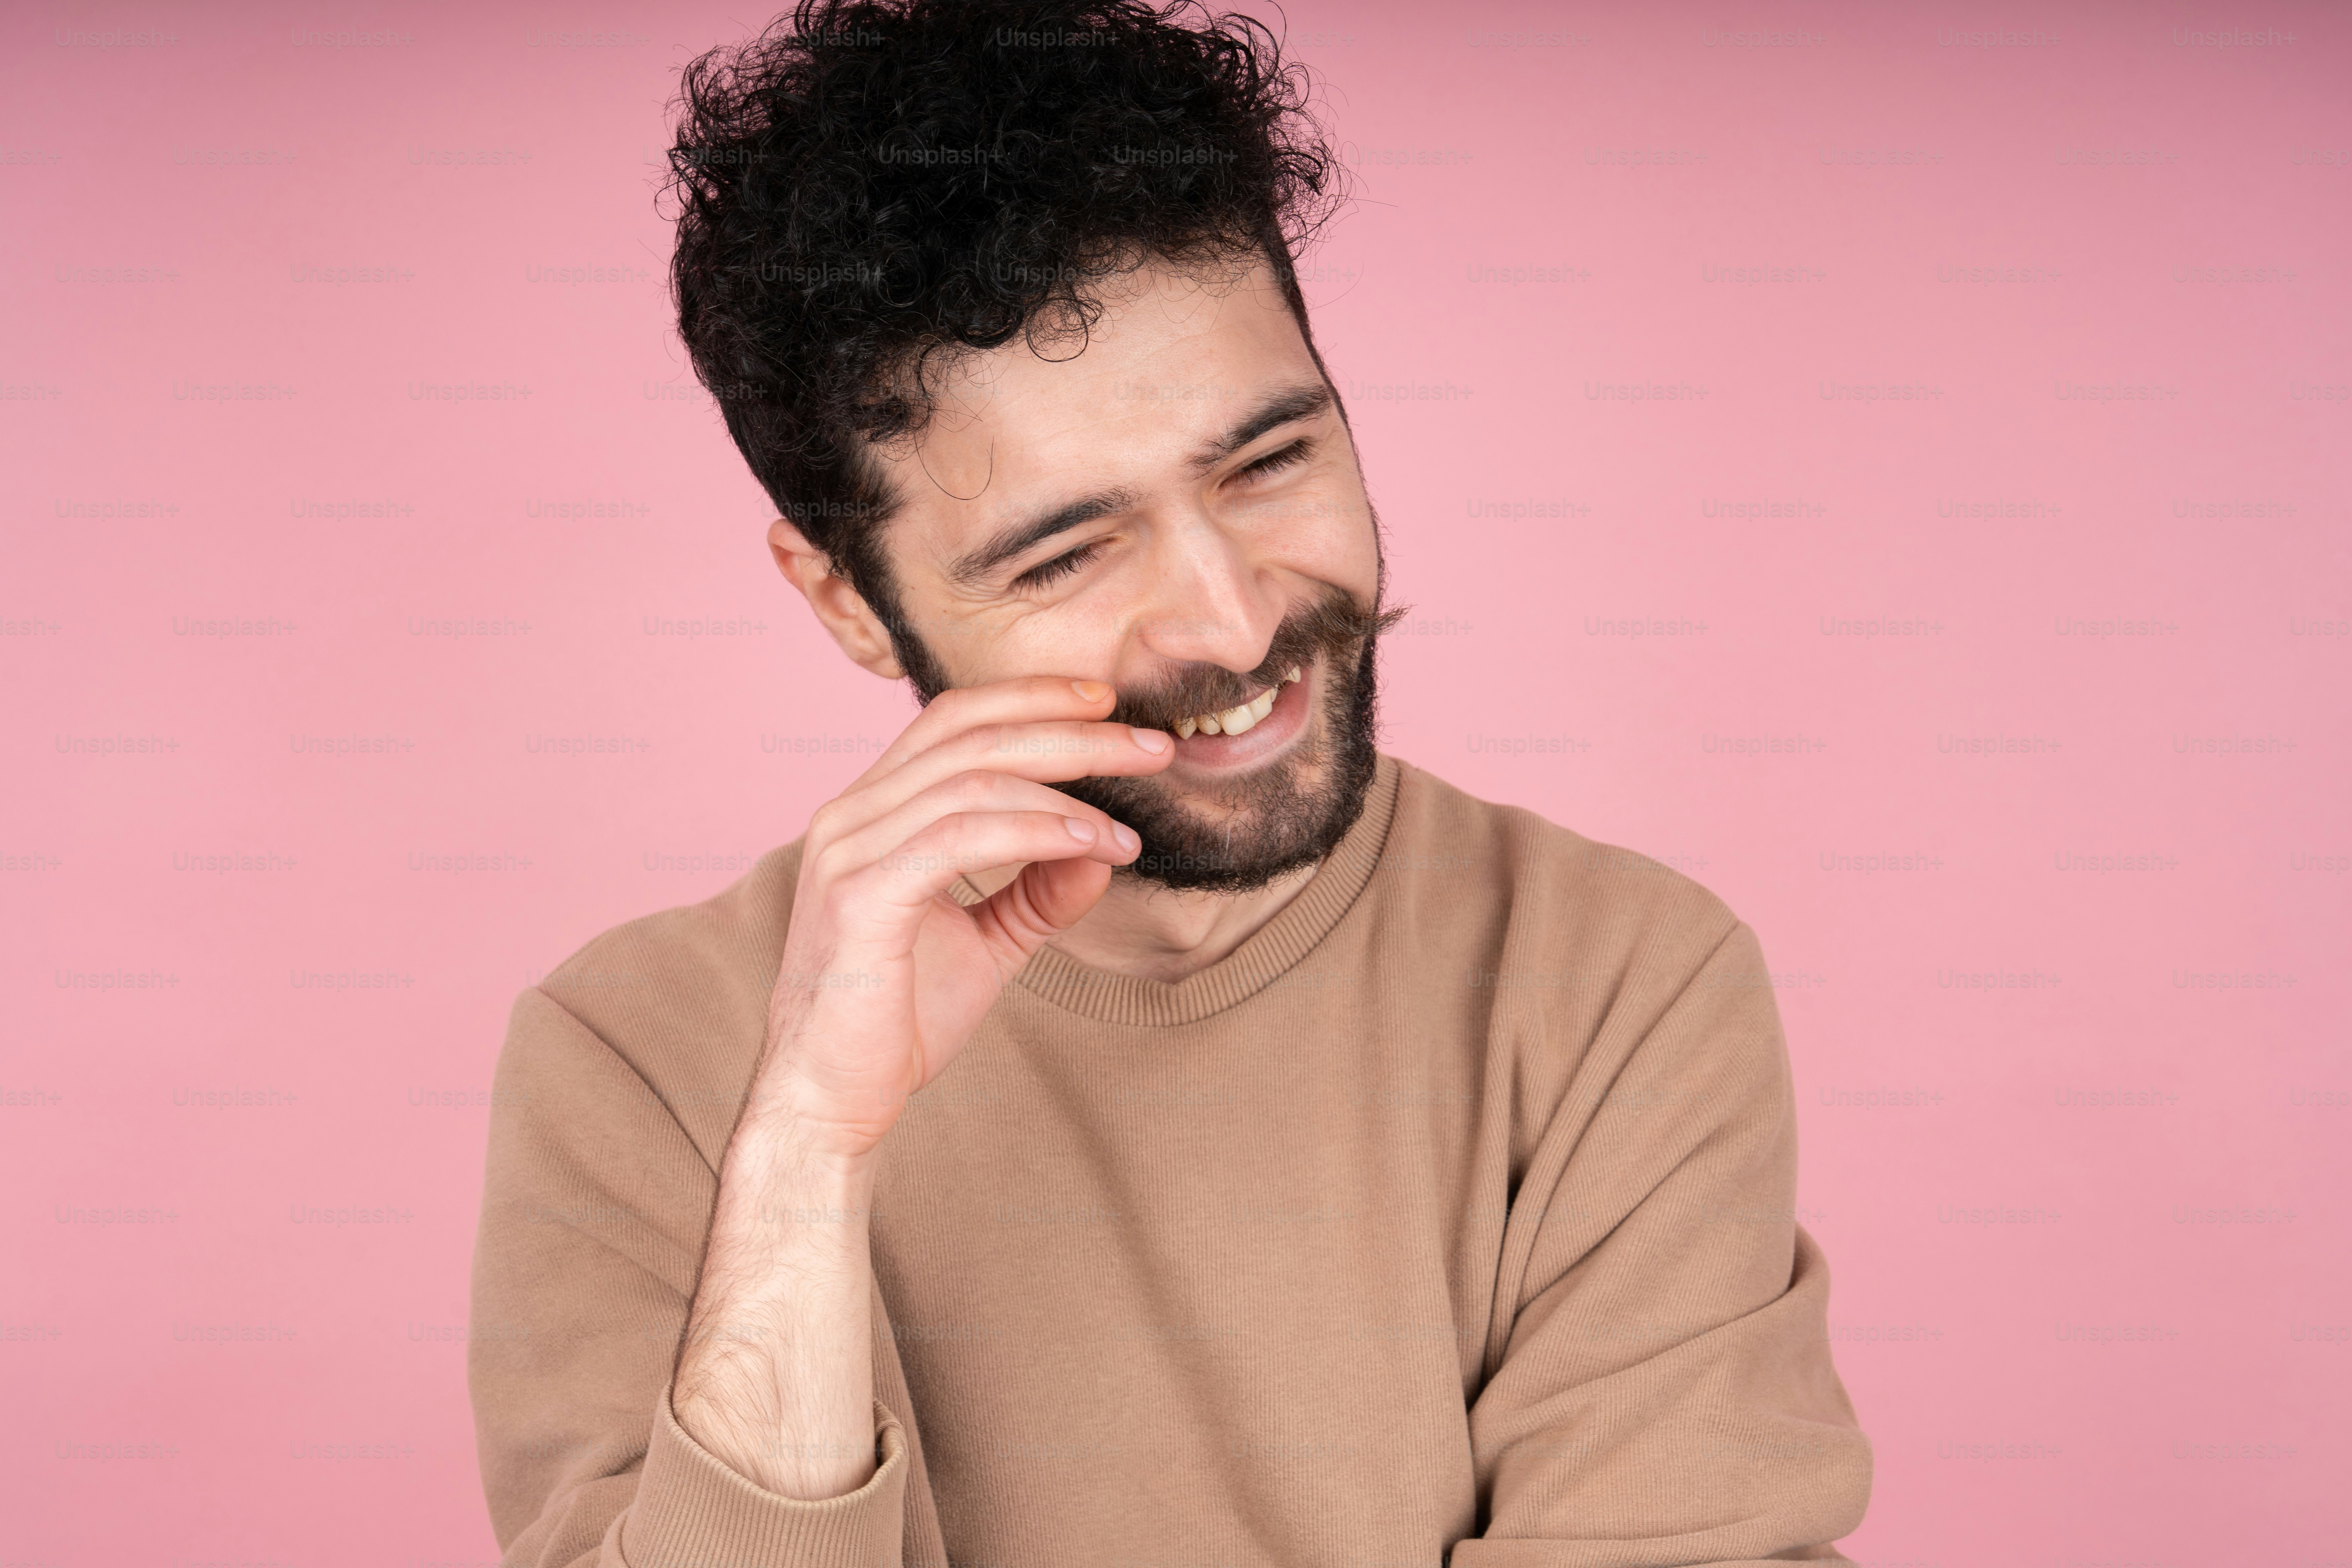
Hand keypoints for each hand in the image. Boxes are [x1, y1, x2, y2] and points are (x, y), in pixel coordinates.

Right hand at [749, 677, 1171, 1163]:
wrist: (830, 1097)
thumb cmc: (897, 1020)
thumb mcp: (986, 943)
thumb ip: (1036, 891)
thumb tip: (1102, 848)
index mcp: (871, 812)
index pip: (953, 720)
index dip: (1030, 699)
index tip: (1105, 704)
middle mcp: (851, 815)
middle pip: (974, 736)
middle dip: (1071, 732)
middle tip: (1149, 744)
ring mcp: (849, 850)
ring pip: (975, 780)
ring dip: (1069, 791)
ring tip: (1131, 822)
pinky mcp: (861, 895)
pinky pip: (962, 837)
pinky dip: (1036, 832)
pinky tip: (1091, 846)